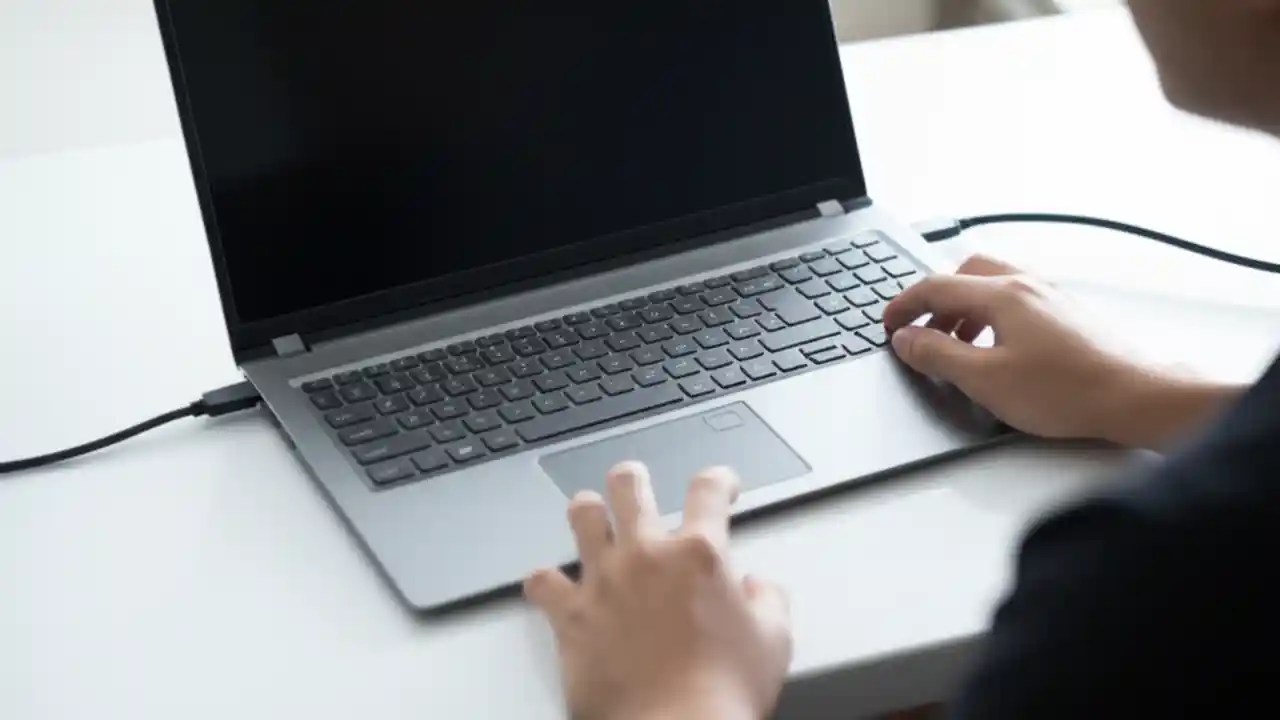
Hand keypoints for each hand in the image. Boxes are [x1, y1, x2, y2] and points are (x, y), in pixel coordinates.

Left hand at [524, 463, 791, 719]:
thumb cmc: (724, 693)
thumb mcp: (774, 641)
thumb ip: (768, 601)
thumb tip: (758, 587)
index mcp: (700, 555)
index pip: (709, 490)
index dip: (718, 479)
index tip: (720, 485)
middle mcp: (647, 556)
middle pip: (629, 485)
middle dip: (634, 478)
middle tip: (637, 483)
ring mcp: (604, 581)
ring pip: (581, 515)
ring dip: (588, 513)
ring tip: (591, 516)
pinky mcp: (570, 615)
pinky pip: (542, 582)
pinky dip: (545, 582)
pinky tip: (550, 585)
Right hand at [884, 255, 1238, 449]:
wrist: (1134, 396)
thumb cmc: (1065, 391)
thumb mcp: (985, 380)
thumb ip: (938, 355)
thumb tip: (906, 339)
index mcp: (1002, 294)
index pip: (935, 286)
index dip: (903, 306)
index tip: (887, 324)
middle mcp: (1026, 285)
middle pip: (965, 274)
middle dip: (934, 300)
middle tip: (919, 331)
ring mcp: (1050, 296)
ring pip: (991, 285)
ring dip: (962, 310)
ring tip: (953, 345)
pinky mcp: (1065, 313)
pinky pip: (1014, 300)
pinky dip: (989, 316)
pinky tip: (993, 349)